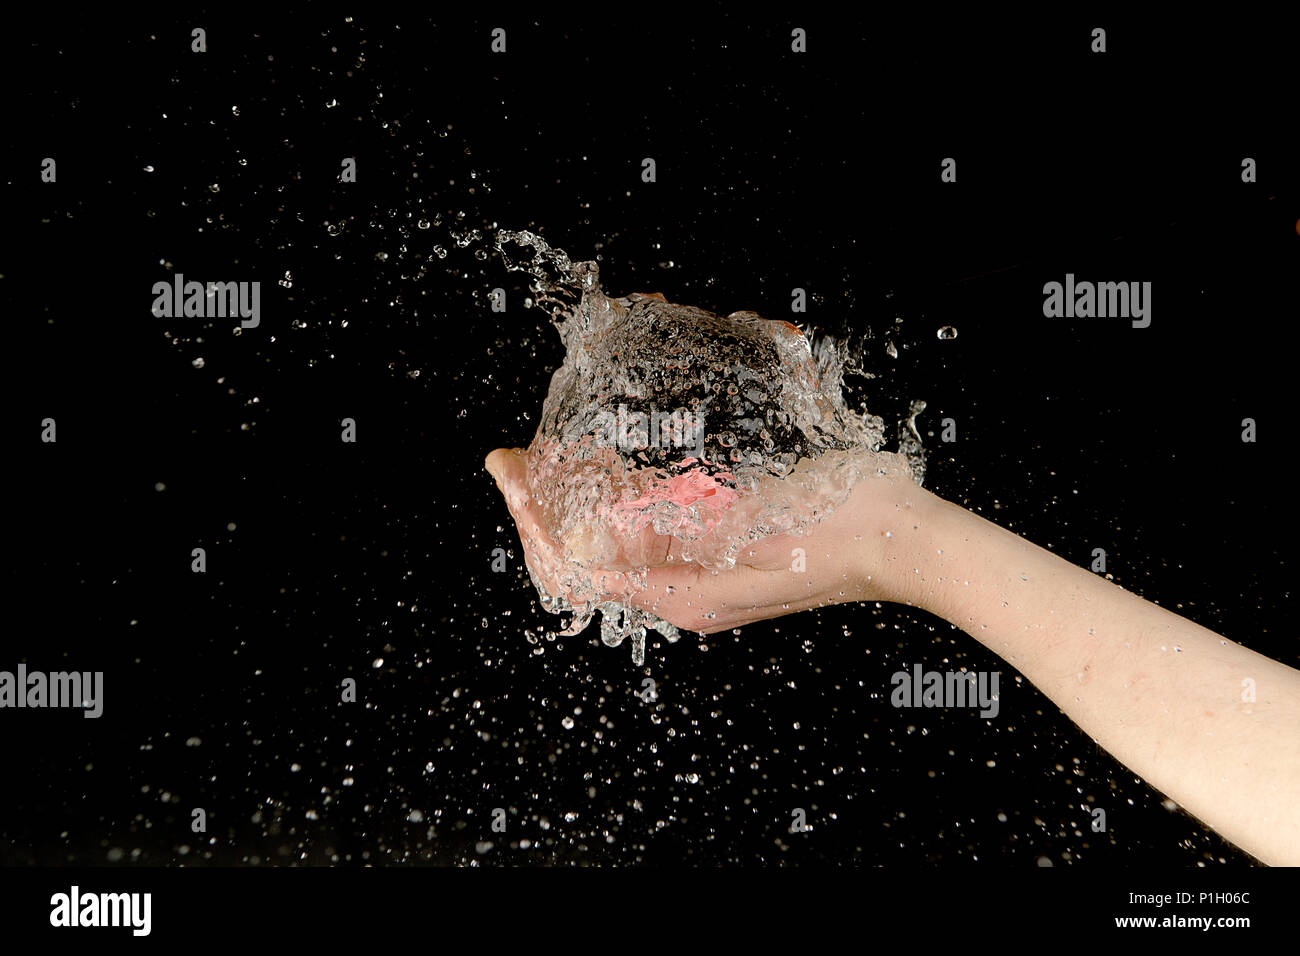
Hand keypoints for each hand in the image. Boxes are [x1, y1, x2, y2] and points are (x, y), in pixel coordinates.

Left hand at [485, 446, 925, 633]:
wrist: (904, 541)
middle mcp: (684, 596)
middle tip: (511, 458)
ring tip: (547, 458)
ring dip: (575, 503)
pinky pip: (648, 540)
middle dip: (540, 507)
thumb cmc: (844, 526)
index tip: (505, 469)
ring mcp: (700, 583)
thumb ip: (685, 527)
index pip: (574, 566)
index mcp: (684, 595)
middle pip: (583, 560)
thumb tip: (607, 522)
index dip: (528, 516)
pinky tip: (613, 473)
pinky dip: (618, 507)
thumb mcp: (759, 520)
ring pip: (612, 549)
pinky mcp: (718, 563)